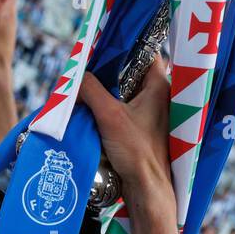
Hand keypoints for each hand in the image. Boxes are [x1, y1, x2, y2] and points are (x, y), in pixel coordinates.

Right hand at [79, 60, 171, 216]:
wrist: (147, 188)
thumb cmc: (136, 150)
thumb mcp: (109, 115)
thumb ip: (91, 90)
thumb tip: (74, 76)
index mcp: (160, 86)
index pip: (145, 53)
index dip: (125, 46)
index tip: (103, 44)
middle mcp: (160, 97)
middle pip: (132, 73)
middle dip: (109, 71)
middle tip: (88, 68)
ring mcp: (152, 115)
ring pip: (126, 93)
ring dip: (107, 92)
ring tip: (86, 88)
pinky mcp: (143, 130)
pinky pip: (124, 110)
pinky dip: (110, 108)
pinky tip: (92, 111)